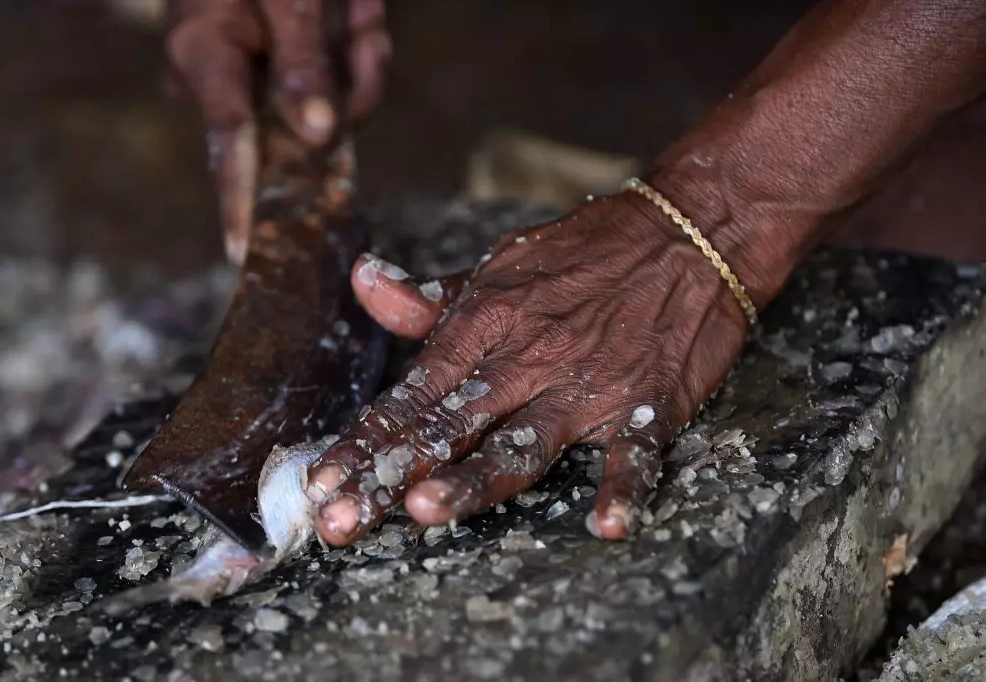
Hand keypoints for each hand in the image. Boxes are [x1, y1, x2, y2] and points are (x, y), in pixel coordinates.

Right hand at [165, 0, 388, 262]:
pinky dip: (364, 49)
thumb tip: (321, 140)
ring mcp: (266, 83)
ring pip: (337, 111)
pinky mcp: (296, 77)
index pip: (227, 147)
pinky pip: (346, 87)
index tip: (242, 256)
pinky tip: (361, 12)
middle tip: (360, 23)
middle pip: (303, 130)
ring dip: (362, 59)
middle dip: (350, 83)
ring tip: (357, 8)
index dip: (238, 204)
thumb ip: (301, 64)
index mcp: (205, 59)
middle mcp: (230, 82)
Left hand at [305, 191, 750, 542]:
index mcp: (488, 323)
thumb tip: (364, 282)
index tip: (322, 483)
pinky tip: (607, 527)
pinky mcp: (648, 401)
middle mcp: (529, 358)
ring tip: (427, 512)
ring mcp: (588, 383)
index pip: (413, 393)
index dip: (364, 440)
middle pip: (449, 426)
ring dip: (475, 478)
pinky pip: (635, 452)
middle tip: (343, 521)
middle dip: (390, 475)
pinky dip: (623, 488)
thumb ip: (434, 296)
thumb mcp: (503, 264)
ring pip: (523, 441)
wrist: (691, 229)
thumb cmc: (588, 251)